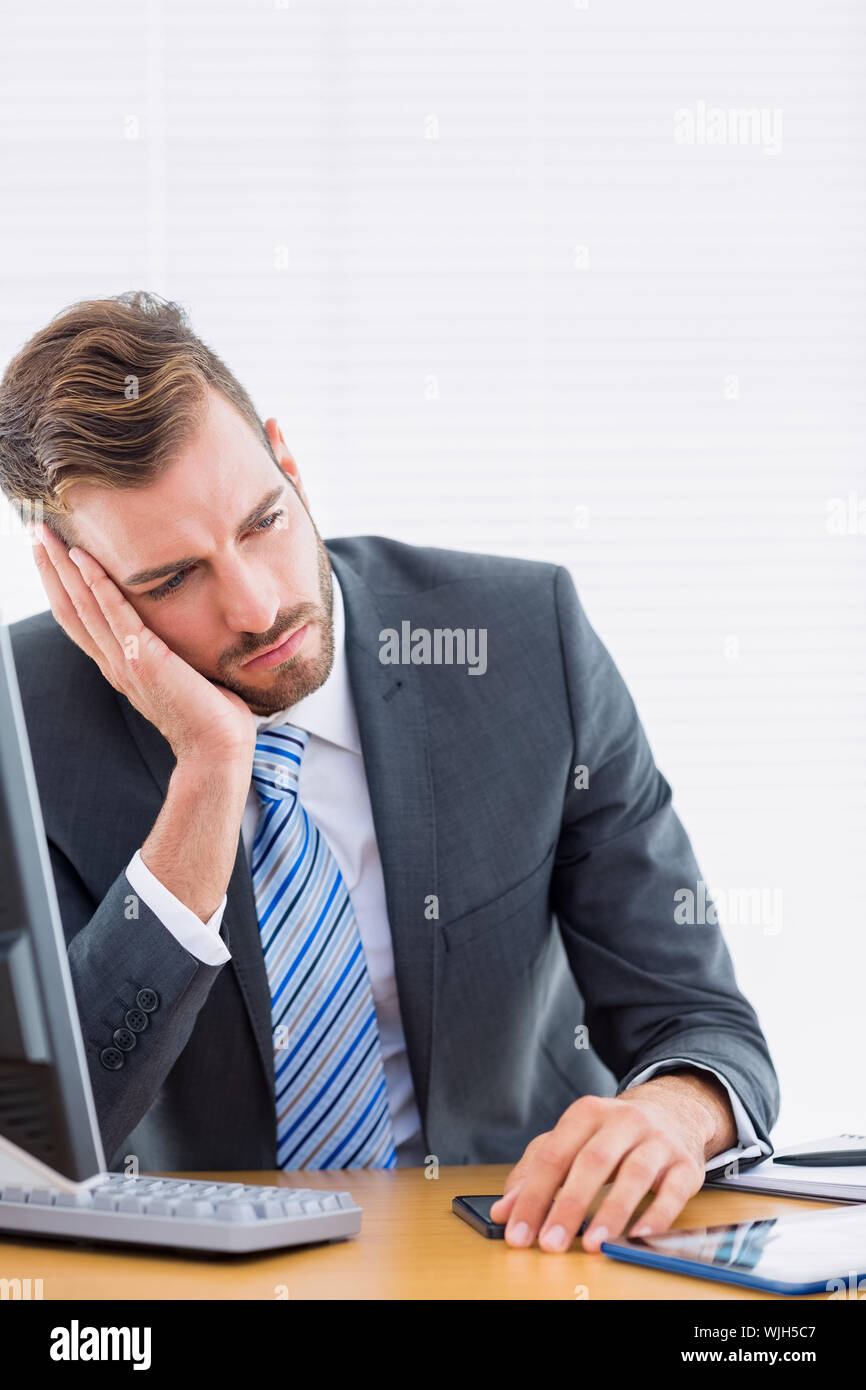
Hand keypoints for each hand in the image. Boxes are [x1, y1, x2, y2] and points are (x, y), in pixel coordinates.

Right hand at [32, 524, 255, 768]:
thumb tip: (185, 630)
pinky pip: (114, 613)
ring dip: (62, 567)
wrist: (217, 749)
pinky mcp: (144, 658)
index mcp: (120, 666)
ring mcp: (125, 661)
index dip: (61, 585)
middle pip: (69, 607)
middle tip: (36, 530)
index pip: (80, 619)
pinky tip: (83, 558)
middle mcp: (114, 662)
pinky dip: (96, 583)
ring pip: (82, 605)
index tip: (52, 553)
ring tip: (47, 535)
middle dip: (50, 567)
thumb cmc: (212, 715)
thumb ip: (172, 652)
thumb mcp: (183, 674)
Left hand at [489, 1071, 734, 1252]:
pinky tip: (639, 1235)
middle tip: (550, 1244)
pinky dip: (658, 1215)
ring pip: (634, 1174)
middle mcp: (623, 1121)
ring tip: (593, 1244)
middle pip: (592, 1162)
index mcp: (587, 1113)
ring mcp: (657, 1141)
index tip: (518, 1232)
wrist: (672, 1112)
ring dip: (612, 1211)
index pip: (553, 1155)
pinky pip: (674, 1190)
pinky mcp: (685, 1164)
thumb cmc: (611, 1134)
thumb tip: (503, 1211)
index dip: (533, 1195)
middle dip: (568, 1206)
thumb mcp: (571, 1141)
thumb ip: (535, 1171)